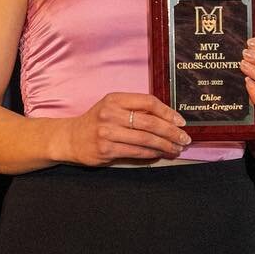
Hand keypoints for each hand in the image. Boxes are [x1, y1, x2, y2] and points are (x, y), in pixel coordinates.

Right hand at [53, 92, 190, 164]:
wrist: (70, 138)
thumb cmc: (96, 122)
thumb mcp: (112, 108)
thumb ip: (134, 110)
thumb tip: (167, 119)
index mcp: (114, 99)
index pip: (148, 102)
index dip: (168, 112)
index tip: (180, 121)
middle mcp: (110, 114)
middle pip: (149, 122)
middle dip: (171, 132)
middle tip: (184, 139)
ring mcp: (107, 132)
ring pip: (145, 139)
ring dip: (165, 145)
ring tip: (176, 149)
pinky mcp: (106, 149)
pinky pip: (136, 152)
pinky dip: (152, 154)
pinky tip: (160, 154)